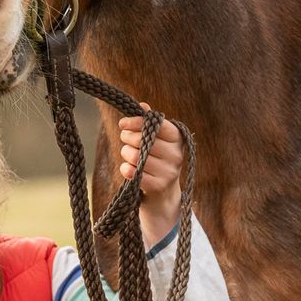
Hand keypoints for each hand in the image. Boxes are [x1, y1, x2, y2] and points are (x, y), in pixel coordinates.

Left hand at [119, 105, 183, 247]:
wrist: (163, 196)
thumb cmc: (156, 161)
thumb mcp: (157, 141)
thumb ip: (149, 123)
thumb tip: (142, 105)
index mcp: (178, 139)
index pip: (156, 123)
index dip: (137, 122)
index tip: (123, 124)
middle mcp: (176, 155)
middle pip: (142, 139)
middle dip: (127, 138)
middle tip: (125, 141)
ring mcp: (169, 172)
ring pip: (135, 156)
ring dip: (126, 155)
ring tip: (129, 157)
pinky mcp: (158, 186)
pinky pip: (131, 171)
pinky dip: (125, 169)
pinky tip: (130, 170)